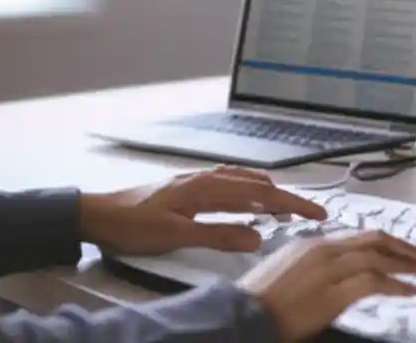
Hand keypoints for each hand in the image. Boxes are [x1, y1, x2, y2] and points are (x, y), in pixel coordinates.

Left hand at [79, 166, 326, 254]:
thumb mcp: (177, 235)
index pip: (261, 194)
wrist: (98, 214)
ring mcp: (196, 181)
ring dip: (267, 192)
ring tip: (284, 206)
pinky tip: (246, 200)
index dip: (292, 203)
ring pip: (243, 181)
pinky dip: (247, 191)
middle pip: (257, 183)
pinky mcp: (187, 189)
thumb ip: (218, 235)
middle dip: (286, 197)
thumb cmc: (132, 224)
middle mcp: (205, 178)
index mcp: (206, 186)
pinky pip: (228, 185)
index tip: (316, 212)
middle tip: (309, 213)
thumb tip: (256, 237)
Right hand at [239, 230, 415, 342]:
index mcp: (314, 243)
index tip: (408, 252)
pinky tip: (411, 291)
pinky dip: (396, 285)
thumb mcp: (289, 271)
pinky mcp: (333, 292)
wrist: (243, 314)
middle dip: (407, 249)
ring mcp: (330, 269)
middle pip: (377, 240)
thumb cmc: (260, 300)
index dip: (390, 243)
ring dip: (410, 264)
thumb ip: (316, 265)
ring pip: (380, 258)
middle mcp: (324, 249)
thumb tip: (341, 270)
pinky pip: (374, 283)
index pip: (362, 237)